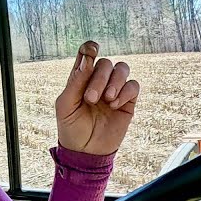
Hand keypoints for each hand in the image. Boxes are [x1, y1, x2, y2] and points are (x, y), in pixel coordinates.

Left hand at [55, 41, 138, 155]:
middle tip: (91, 98)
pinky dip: (126, 92)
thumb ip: (76, 81)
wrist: (86, 152)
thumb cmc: (71, 127)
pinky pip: (133, 86)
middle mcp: (98, 81)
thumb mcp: (66, 104)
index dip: (90, 48)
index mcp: (80, 78)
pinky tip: (115, 106)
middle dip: (99, 78)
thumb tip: (87, 58)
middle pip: (105, 63)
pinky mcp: (127, 102)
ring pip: (122, 69)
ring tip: (107, 100)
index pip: (86, 55)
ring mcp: (114, 90)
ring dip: (115, 82)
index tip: (92, 49)